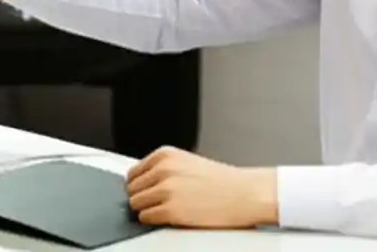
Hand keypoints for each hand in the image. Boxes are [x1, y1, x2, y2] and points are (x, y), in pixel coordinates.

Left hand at [125, 146, 277, 227]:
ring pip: (136, 204)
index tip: (144, 192)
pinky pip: (146, 218)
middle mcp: (163, 170)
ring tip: (163, 210)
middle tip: (155, 203)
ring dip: (146, 210)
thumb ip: (163, 169)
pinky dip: (153, 220)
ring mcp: (166, 190)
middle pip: (132, 189)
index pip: (133, 173)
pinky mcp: (171, 211)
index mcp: (165, 155)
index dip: (138, 186)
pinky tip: (167, 217)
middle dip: (141, 198)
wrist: (245, 193)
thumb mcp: (186, 163)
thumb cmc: (221, 181)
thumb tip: (141, 184)